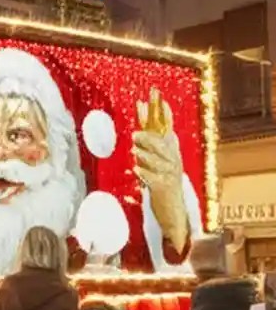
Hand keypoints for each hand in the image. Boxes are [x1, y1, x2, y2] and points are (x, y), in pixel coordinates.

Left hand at [135, 90, 189, 252]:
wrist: (174, 212)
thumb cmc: (162, 183)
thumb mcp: (157, 162)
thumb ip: (149, 145)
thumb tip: (139, 126)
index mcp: (170, 151)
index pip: (167, 127)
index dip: (161, 112)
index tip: (155, 96)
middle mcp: (172, 161)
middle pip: (162, 144)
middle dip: (150, 136)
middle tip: (136, 133)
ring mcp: (169, 175)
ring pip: (158, 161)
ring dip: (146, 154)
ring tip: (135, 149)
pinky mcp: (163, 189)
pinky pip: (153, 180)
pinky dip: (145, 174)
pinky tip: (136, 169)